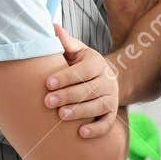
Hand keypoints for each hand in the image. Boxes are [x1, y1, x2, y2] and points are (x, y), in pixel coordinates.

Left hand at [45, 22, 120, 137]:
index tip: (48, 83)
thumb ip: (66, 43)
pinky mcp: (112, 114)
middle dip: (68, 96)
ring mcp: (111, 98)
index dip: (65, 77)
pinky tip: (81, 133)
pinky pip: (107, 123)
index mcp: (97, 64)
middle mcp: (107, 81)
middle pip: (88, 89)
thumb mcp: (77, 52)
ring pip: (98, 106)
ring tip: (62, 116)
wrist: (104, 79)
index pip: (82, 71)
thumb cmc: (82, 65)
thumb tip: (52, 26)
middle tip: (48, 102)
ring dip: (80, 111)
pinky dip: (96, 129)